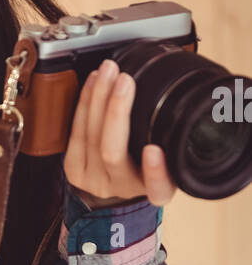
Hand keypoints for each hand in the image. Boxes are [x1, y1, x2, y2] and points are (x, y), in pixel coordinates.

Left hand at [63, 58, 176, 208]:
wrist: (112, 192)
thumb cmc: (146, 170)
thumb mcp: (171, 165)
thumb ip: (178, 147)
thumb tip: (191, 104)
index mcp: (153, 192)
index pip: (157, 188)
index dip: (155, 171)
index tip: (153, 150)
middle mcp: (121, 189)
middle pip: (113, 152)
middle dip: (116, 111)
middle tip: (125, 80)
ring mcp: (92, 179)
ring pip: (90, 136)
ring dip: (97, 98)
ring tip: (108, 72)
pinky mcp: (72, 167)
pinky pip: (75, 130)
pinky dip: (85, 101)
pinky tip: (94, 82)